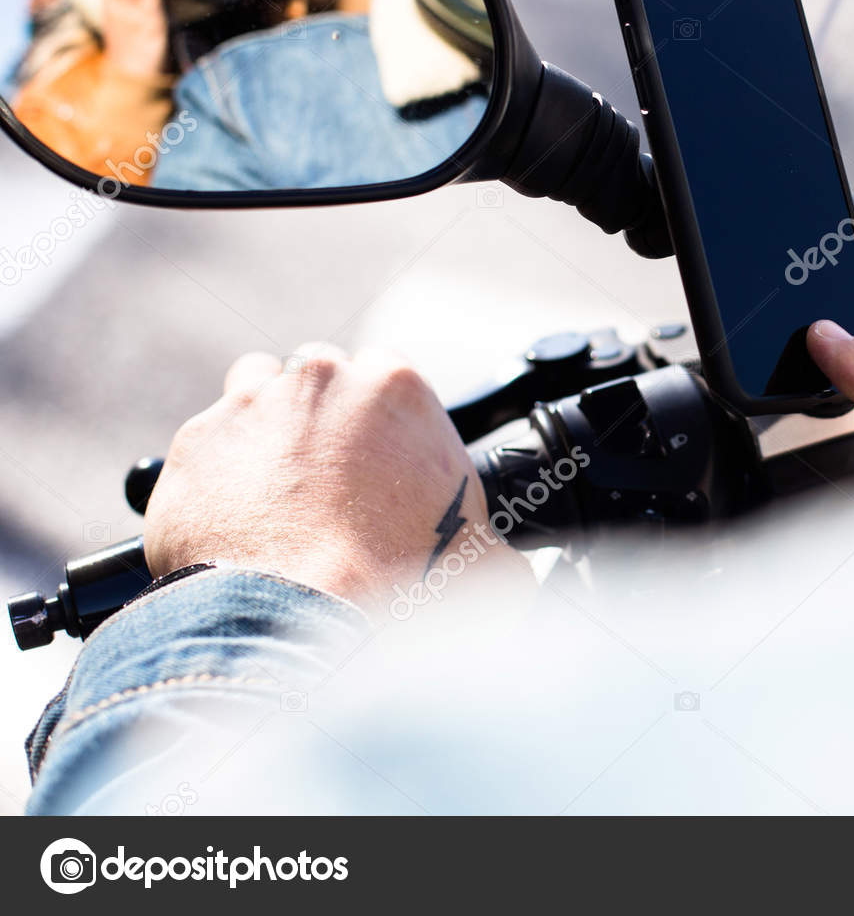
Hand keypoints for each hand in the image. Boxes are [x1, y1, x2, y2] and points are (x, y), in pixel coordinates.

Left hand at [143, 344, 521, 607]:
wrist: (303, 624)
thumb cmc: (399, 586)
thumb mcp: (488, 563)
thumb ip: (498, 547)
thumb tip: (512, 571)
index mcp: (398, 389)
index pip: (387, 377)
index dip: (383, 423)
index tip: (381, 463)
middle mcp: (322, 380)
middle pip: (319, 376)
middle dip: (323, 418)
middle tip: (330, 483)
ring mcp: (250, 406)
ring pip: (254, 391)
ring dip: (266, 427)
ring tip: (276, 492)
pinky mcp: (194, 447)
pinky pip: (205, 448)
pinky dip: (216, 478)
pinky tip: (237, 524)